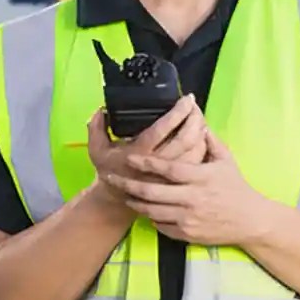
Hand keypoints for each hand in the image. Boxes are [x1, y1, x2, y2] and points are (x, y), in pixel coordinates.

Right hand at [86, 95, 206, 208]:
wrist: (120, 199)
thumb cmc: (110, 169)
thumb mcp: (97, 150)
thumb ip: (96, 129)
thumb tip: (101, 110)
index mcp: (138, 153)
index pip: (162, 130)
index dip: (177, 113)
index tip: (186, 99)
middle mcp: (158, 165)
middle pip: (185, 139)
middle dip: (195, 119)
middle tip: (195, 106)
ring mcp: (171, 176)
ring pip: (195, 151)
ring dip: (201, 132)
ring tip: (199, 118)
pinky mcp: (180, 181)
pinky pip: (198, 161)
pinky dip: (202, 146)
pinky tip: (200, 136)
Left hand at [102, 127, 272, 245]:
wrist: (250, 221)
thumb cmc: (237, 188)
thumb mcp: (226, 160)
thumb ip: (210, 141)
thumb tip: (198, 120)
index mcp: (200, 178)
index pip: (167, 169)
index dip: (146, 163)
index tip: (130, 157)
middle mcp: (192, 198)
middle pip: (151, 192)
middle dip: (127, 184)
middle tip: (111, 177)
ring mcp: (188, 218)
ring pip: (151, 211)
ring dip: (135, 202)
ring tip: (123, 194)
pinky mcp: (187, 234)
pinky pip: (161, 226)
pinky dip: (151, 217)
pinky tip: (144, 210)